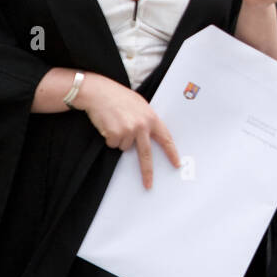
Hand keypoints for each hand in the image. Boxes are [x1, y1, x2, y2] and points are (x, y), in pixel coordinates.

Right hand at [78, 73, 180, 188]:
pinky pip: (113, 145)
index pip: (166, 139)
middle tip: (149, 184)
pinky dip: (110, 138)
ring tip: (116, 123)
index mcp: (151, 118)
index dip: (172, 153)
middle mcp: (142, 126)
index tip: (176, 164)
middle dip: (147, 171)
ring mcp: (129, 131)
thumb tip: (150, 135)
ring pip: (125, 148)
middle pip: (146, 154)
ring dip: (120, 139)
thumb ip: (146, 120)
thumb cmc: (119, 97)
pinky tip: (108, 125)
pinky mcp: (115, 135)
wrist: (99, 93)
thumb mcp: (139, 105)